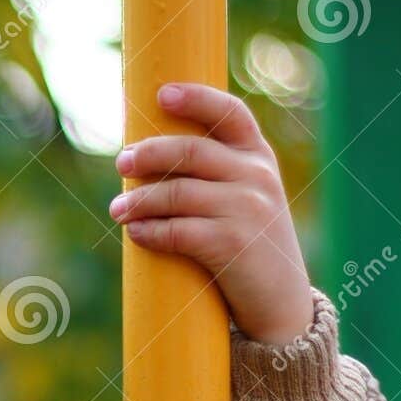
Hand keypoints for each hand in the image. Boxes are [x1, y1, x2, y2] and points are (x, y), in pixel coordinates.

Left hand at [110, 82, 314, 346]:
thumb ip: (217, 175)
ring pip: (177, 192)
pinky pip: (177, 230)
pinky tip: (136, 234)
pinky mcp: (231, 244)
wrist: (282, 306)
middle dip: (148, 154)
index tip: (161, 94)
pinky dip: (149, 231)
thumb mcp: (248, 200)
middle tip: (121, 163)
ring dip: (139, 201)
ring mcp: (246, 209)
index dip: (195, 99)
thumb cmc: (251, 248)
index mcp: (259, 159)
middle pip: (190, 150)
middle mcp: (256, 177)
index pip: (229, 113)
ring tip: (118, 210)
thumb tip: (149, 158)